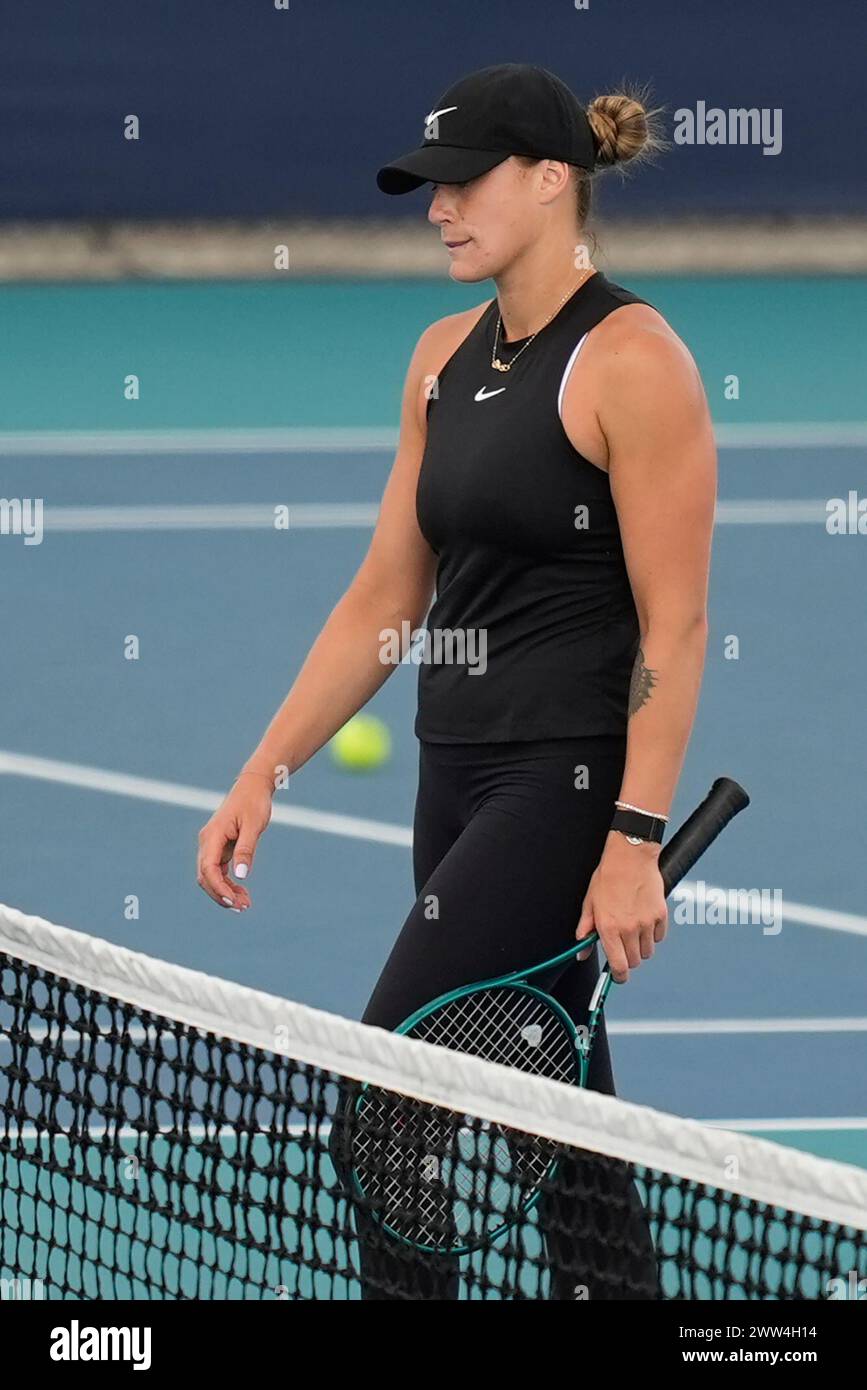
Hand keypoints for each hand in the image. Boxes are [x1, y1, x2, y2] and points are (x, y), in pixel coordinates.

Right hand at [196, 771, 273, 910]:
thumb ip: (246, 849)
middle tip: (243, 907)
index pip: (208, 869)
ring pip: (211, 877)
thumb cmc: (254, 803)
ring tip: (245, 904)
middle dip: (221, 895)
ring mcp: (211, 846)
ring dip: (225, 892)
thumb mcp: (253, 826)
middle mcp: (207, 842)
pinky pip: (218, 871)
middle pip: (206, 877)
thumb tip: (241, 875)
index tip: (234, 901)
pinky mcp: (219, 848)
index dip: (218, 888)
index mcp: (212, 836)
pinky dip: (228, 884)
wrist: (253, 787)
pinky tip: (241, 892)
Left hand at [576, 831, 667, 982]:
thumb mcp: (590, 903)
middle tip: (623, 946)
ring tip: (633, 929)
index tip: (618, 976)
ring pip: (648, 951)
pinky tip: (644, 920)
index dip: (619, 976)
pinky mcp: (660, 915)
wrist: (631, 856)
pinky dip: (653, 934)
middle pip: (635, 961)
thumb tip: (581, 951)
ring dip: (641, 946)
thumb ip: (586, 930)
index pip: (619, 966)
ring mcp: (647, 922)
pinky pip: (659, 937)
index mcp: (609, 927)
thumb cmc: (608, 876)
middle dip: (628, 958)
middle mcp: (629, 928)